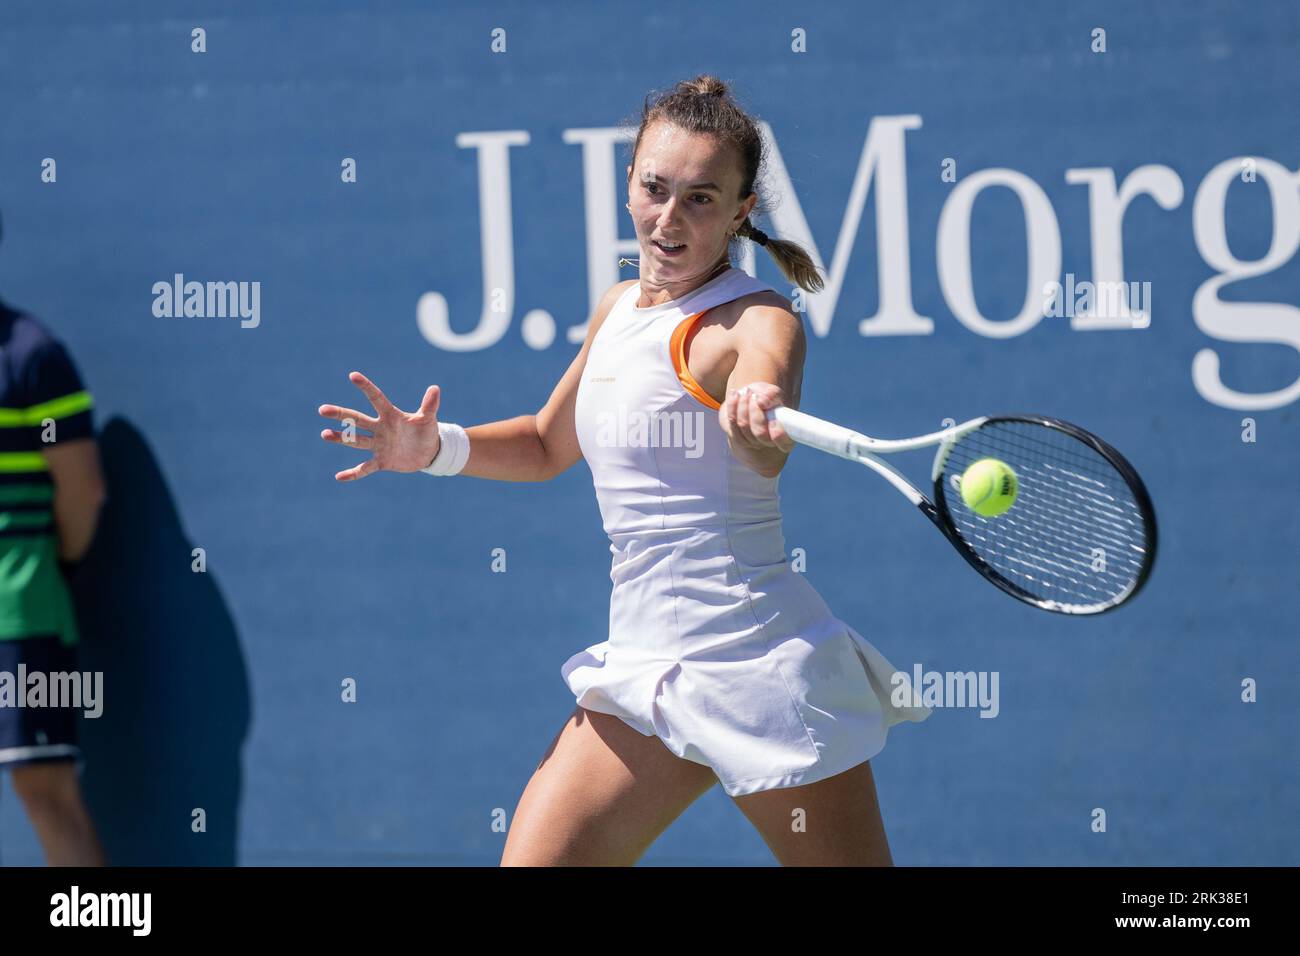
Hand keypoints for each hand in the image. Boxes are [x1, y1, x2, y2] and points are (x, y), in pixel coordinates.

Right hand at [318, 372, 442, 480]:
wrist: (428, 453)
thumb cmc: (426, 431)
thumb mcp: (428, 419)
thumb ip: (429, 405)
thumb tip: (435, 388)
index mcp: (391, 415)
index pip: (376, 399)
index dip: (366, 387)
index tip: (353, 375)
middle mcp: (380, 428)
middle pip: (357, 419)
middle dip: (341, 415)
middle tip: (322, 409)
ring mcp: (379, 445)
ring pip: (357, 441)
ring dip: (341, 438)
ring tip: (324, 434)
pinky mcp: (382, 461)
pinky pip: (365, 467)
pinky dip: (353, 473)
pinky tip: (339, 477)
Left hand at [720, 381, 794, 457]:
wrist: (750, 397)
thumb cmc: (767, 397)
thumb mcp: (773, 392)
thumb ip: (772, 396)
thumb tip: (761, 402)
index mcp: (785, 434)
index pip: (785, 443)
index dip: (778, 434)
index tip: (773, 419)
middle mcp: (768, 442)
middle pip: (760, 433)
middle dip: (755, 412)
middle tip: (754, 396)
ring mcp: (752, 442)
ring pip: (744, 426)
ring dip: (743, 406)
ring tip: (746, 391)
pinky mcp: (738, 437)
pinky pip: (732, 424)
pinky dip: (732, 407)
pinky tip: (735, 395)